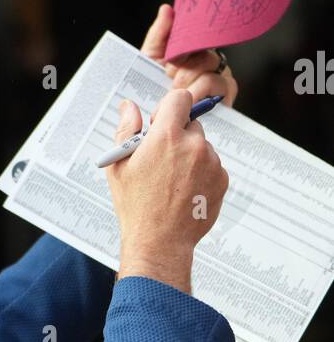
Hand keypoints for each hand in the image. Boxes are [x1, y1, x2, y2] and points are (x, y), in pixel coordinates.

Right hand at [108, 88, 228, 293]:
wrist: (160, 242)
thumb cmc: (136, 205)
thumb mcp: (120, 166)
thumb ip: (126, 130)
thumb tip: (129, 107)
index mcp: (166, 136)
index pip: (180, 98)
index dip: (169, 107)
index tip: (160, 122)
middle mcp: (194, 145)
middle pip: (191, 123)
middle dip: (178, 135)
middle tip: (162, 160)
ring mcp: (211, 162)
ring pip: (202, 146)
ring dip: (190, 155)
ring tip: (172, 182)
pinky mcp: (222, 179)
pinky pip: (212, 165)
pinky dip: (201, 173)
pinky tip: (184, 191)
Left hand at [142, 3, 238, 104]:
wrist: (159, 119)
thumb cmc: (155, 87)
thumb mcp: (151, 58)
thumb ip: (160, 33)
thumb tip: (167, 9)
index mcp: (195, 49)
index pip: (199, 37)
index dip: (184, 50)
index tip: (170, 62)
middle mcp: (211, 60)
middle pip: (206, 57)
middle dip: (183, 73)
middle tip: (170, 84)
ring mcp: (222, 77)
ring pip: (210, 75)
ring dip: (189, 88)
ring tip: (175, 97)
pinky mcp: (228, 94)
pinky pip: (220, 89)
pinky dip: (200, 96)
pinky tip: (188, 104)